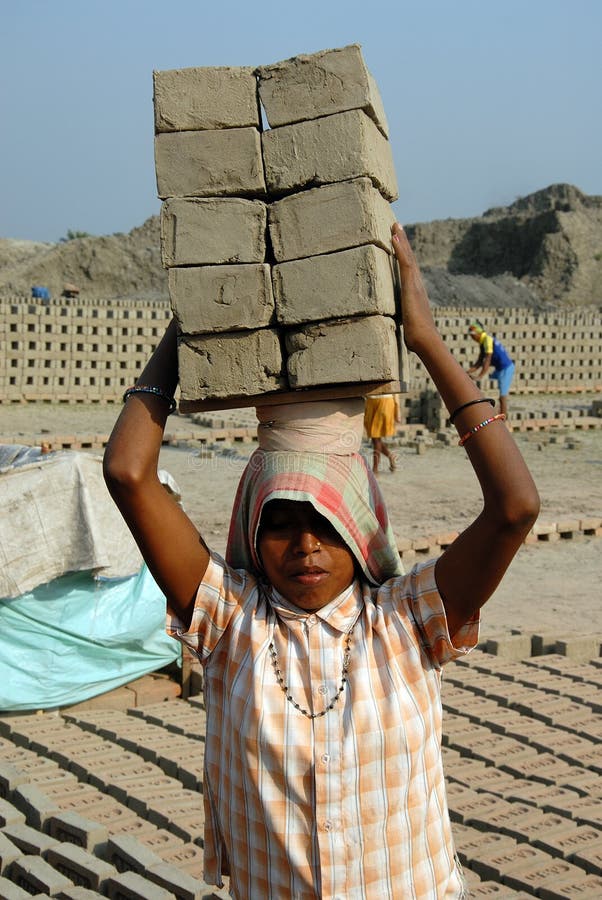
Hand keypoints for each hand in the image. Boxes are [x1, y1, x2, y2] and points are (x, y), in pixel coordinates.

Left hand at [391, 222, 436, 353]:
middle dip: (403, 243)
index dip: (404, 256)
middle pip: (410, 259)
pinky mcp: (411, 286)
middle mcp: (417, 285)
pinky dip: (400, 249)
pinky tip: (394, 237)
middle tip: (397, 226)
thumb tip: (402, 328)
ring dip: (401, 240)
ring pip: (408, 257)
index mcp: (415, 293)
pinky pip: (405, 263)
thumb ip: (404, 322)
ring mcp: (415, 285)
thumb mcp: (408, 326)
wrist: (427, 342)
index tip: (398, 243)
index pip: (409, 271)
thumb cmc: (419, 339)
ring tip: (395, 225)